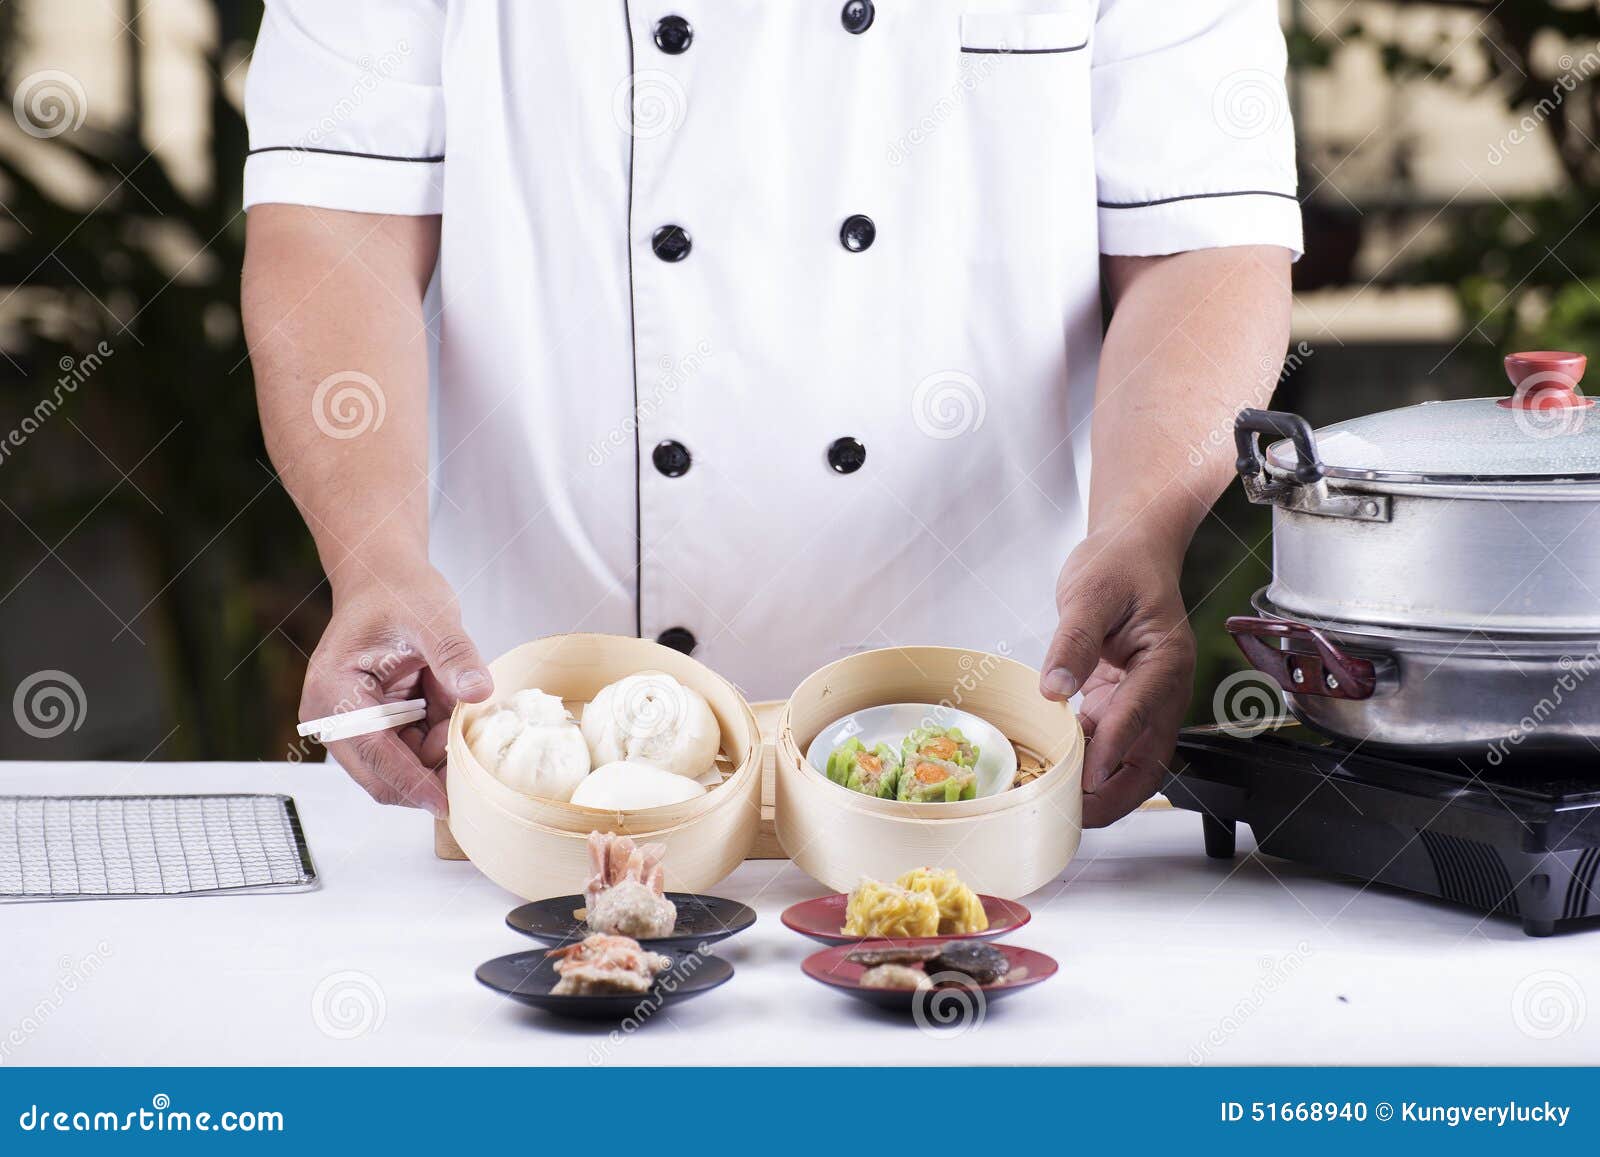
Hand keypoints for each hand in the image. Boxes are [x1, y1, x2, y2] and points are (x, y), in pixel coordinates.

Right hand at [299, 559, 492, 815]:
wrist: (385, 581)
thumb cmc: (397, 592)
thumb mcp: (432, 616)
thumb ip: (454, 655)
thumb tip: (478, 693)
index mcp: (332, 692)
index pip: (373, 754)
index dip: (411, 783)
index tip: (446, 804)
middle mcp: (332, 717)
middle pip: (380, 775)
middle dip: (428, 771)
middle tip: (467, 751)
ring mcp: (350, 726)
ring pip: (400, 767)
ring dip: (434, 750)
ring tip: (448, 703)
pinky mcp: (371, 727)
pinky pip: (409, 751)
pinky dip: (433, 737)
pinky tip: (443, 705)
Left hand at [1039, 528, 1195, 827]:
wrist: (1131, 549)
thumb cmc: (1120, 564)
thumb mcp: (1090, 593)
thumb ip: (1073, 642)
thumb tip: (1055, 689)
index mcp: (1165, 661)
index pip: (1139, 716)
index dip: (1110, 751)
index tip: (1083, 780)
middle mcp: (1162, 689)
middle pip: (1147, 760)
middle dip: (1112, 797)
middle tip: (1071, 818)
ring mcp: (1144, 700)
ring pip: (1129, 761)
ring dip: (1098, 790)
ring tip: (1057, 810)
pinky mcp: (1122, 703)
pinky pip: (1108, 745)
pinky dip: (1085, 766)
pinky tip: (1053, 777)